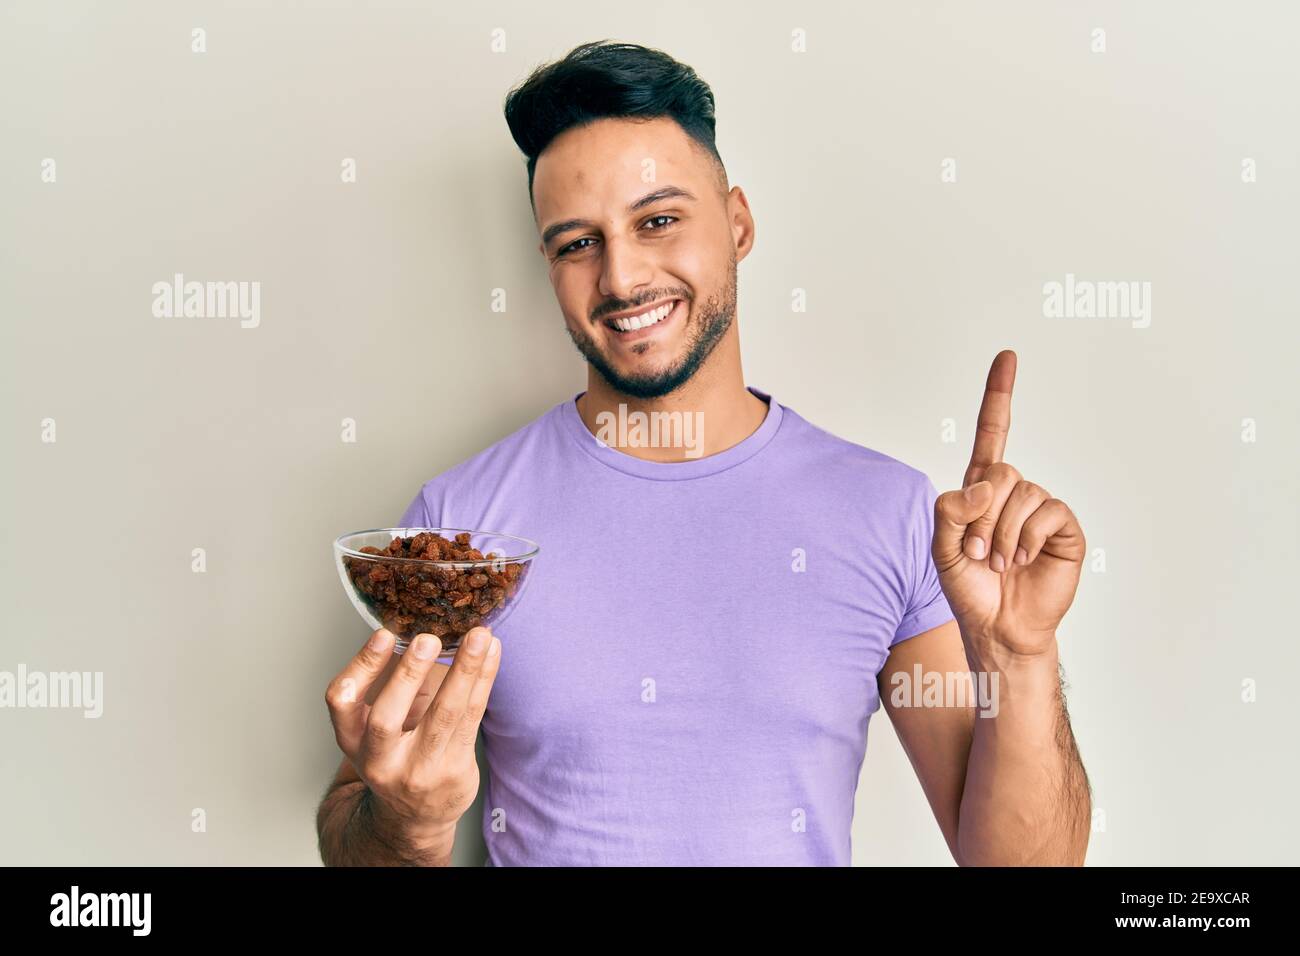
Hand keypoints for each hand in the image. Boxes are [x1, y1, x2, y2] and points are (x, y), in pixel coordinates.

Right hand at [324, 625, 501, 840]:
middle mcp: (379, 760)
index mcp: (352, 740)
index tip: (383, 634)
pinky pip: (472, 718)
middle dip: (407, 675)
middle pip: (386, 718)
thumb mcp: (376, 727)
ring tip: (480, 637)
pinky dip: (483, 680)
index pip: (341, 703)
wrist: (412, 817)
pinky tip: (491, 654)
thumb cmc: (396, 754)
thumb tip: (418, 623)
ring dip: (465, 670)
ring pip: (444, 715)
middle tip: (428, 638)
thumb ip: (390, 683)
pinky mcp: (453, 770)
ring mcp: (417, 770)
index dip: (360, 667)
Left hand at [931, 350, 1085, 658]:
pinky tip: (1021, 561)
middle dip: (981, 517)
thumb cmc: (970, 588)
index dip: (999, 396)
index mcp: (982, 490)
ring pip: (1021, 494)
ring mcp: (1041, 509)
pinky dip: (1026, 537)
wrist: (999, 628)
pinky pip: (1047, 511)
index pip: (993, 434)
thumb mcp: (941, 548)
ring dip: (1001, 534)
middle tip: (976, 553)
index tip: (1008, 357)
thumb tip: (982, 485)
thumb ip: (949, 511)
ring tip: (998, 562)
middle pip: (1000, 472)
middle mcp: (1014, 493)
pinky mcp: (1064, 527)